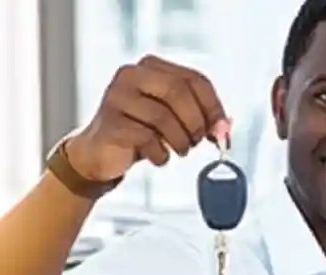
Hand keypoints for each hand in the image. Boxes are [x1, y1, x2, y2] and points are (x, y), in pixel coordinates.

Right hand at [65, 54, 230, 181]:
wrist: (100, 153)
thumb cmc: (141, 132)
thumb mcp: (173, 119)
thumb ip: (200, 118)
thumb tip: (225, 128)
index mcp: (151, 66)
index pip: (194, 78)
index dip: (213, 106)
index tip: (221, 129)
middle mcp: (131, 75)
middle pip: (178, 92)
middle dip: (196, 122)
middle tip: (198, 141)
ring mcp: (117, 97)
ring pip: (163, 116)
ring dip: (181, 141)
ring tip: (180, 150)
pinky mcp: (110, 123)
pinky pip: (147, 138)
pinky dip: (161, 153)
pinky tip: (159, 157)